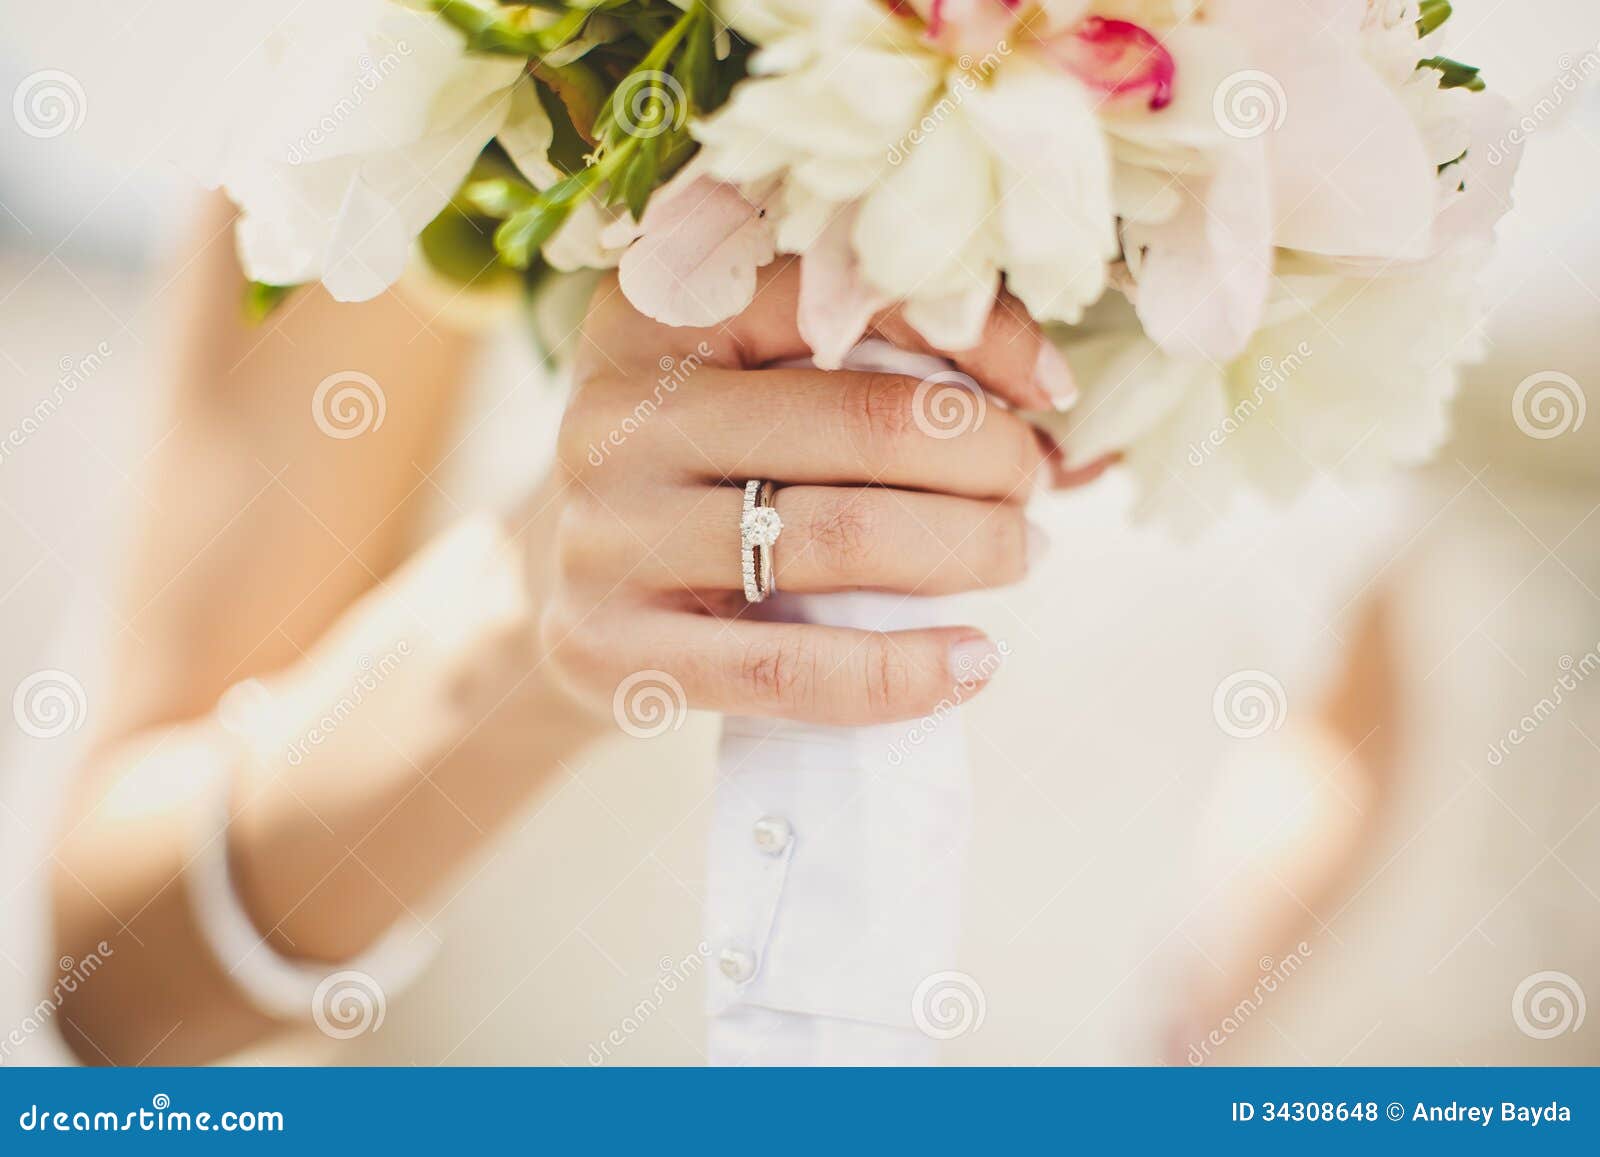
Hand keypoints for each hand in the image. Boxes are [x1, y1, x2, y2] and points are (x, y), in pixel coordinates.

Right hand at [532, 262, 1074, 726]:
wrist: (572, 578)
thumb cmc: (706, 470)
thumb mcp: (760, 386)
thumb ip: (888, 371)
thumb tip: (1070, 433)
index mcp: (665, 308)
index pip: (855, 297)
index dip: (982, 340)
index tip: (1049, 394)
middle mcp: (620, 407)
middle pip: (867, 425)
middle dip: (990, 459)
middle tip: (1027, 490)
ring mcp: (606, 530)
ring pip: (839, 539)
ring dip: (967, 551)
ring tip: (1017, 556)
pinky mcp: (606, 644)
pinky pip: (786, 668)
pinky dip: (901, 673)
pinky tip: (973, 664)